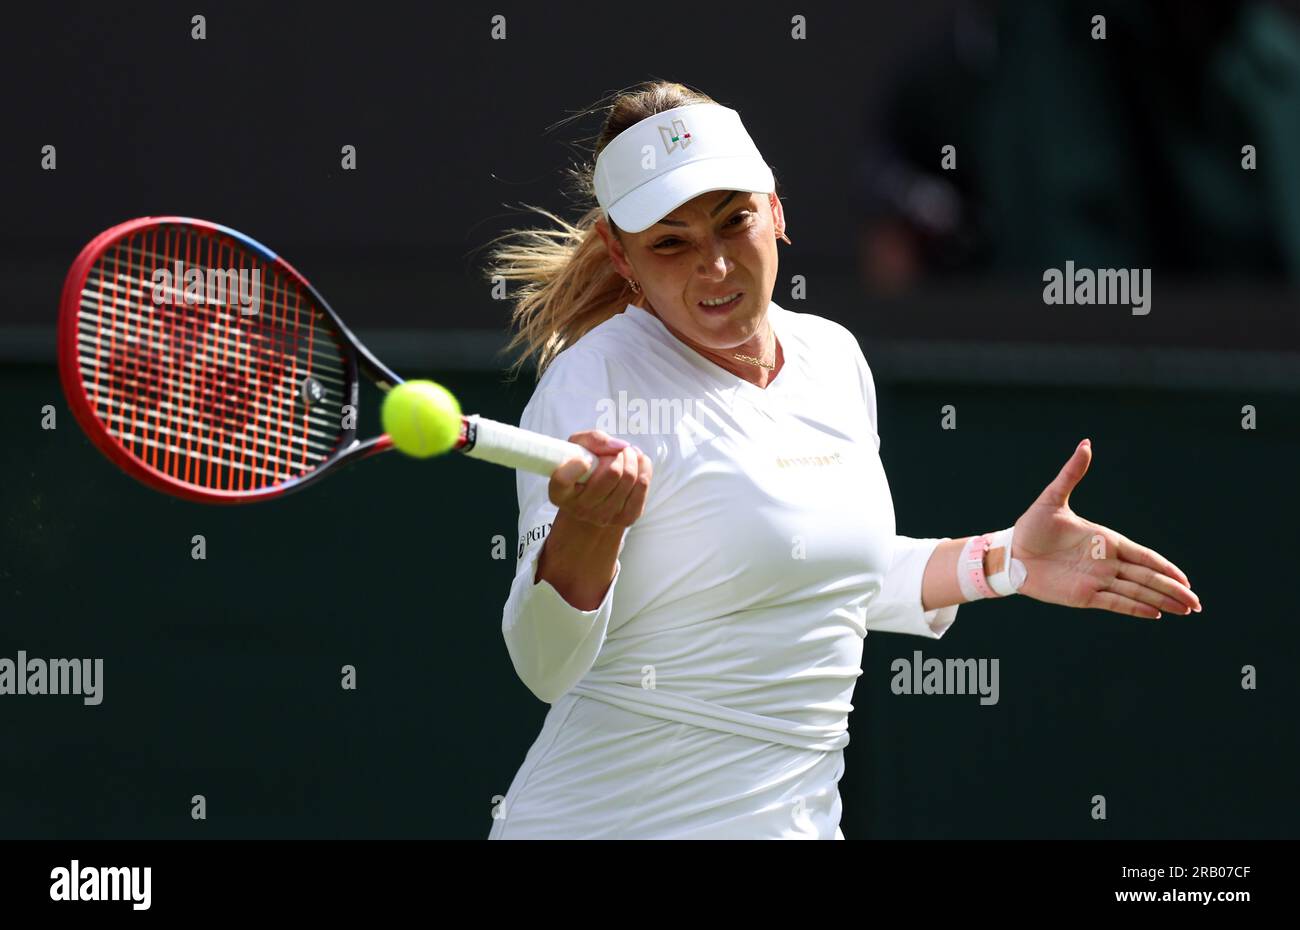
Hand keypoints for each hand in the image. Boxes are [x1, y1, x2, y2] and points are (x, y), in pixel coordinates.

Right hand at [549, 430, 652, 528]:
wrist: (596, 495)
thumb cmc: (585, 464)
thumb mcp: (580, 446)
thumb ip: (594, 440)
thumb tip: (619, 447)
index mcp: (560, 493)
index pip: (562, 480)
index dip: (576, 466)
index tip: (586, 458)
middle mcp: (579, 509)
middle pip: (612, 474)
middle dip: (620, 454)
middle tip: (619, 450)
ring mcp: (603, 517)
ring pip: (629, 479)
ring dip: (633, 459)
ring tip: (629, 454)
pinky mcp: (625, 519)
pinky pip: (642, 487)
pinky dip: (644, 469)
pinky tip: (639, 463)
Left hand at [1012, 439, 1201, 619]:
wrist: (1009, 552)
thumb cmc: (1031, 526)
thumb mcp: (1053, 498)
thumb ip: (1071, 474)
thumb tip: (1085, 444)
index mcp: (1105, 540)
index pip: (1143, 556)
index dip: (1165, 567)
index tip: (1186, 578)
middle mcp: (1105, 562)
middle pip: (1147, 577)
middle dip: (1172, 589)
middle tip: (1197, 602)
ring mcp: (1095, 580)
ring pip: (1136, 592)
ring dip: (1160, 601)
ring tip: (1185, 610)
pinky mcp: (1082, 595)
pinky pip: (1114, 603)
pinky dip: (1135, 609)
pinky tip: (1155, 615)